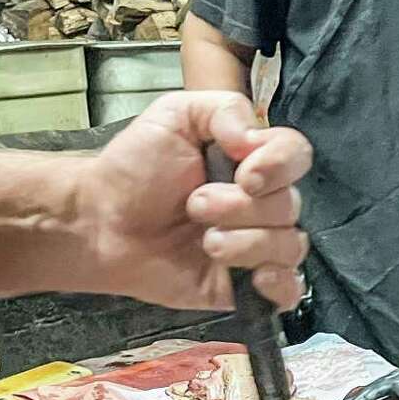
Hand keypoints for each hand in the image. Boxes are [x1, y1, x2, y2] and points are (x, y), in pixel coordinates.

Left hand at [82, 91, 311, 311]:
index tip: (245, 176)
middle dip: (241, 208)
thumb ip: (224, 110)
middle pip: (291, 205)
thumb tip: (256, 140)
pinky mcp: (245, 286)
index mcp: (252, 159)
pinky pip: (289, 289)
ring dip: (247, 243)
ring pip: (289, 246)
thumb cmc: (135, 167)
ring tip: (204, 242)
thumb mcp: (175, 115)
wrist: (101, 223)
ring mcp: (255, 245)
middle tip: (194, 206)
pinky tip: (254, 278)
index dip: (279, 166)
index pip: (296, 155)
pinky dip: (280, 285)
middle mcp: (260, 202)